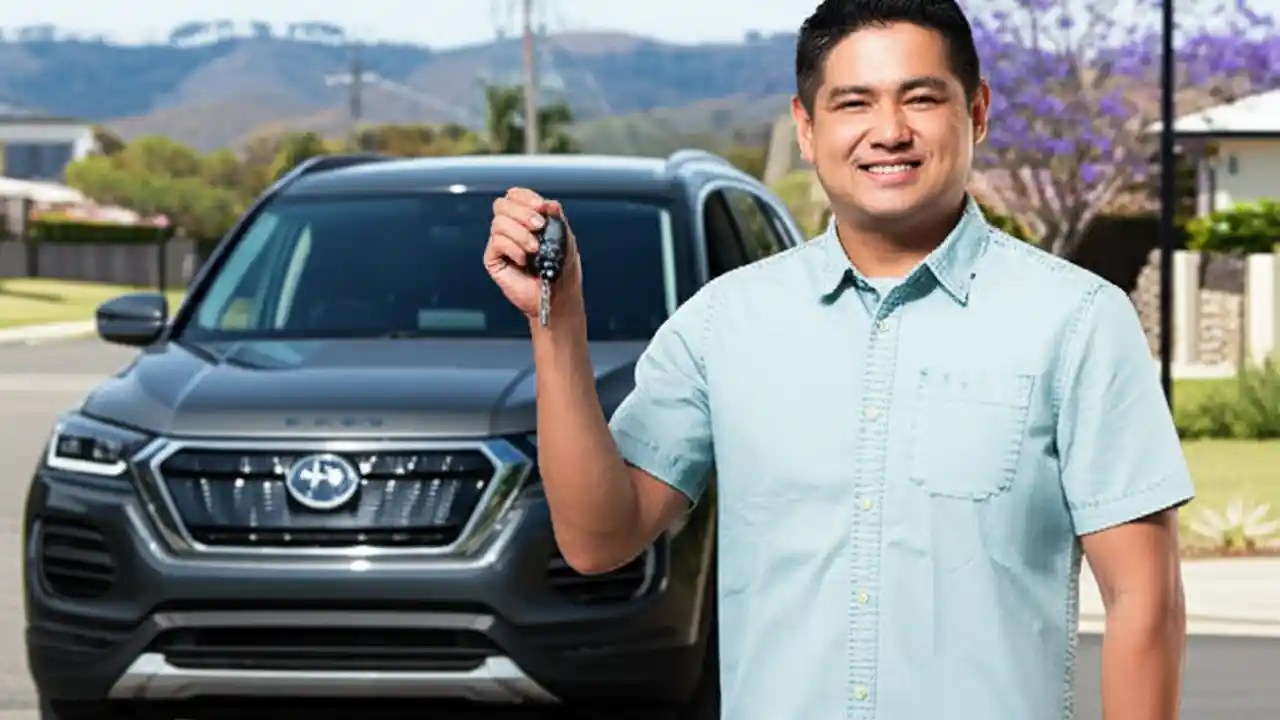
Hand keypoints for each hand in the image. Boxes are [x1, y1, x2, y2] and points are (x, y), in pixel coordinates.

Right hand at [485, 187, 581, 320]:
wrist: (558, 296)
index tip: (540, 207)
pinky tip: (524, 260)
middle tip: (539, 226)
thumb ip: (556, 218)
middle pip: (502, 205)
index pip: (515, 196)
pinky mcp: (493, 258)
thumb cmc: (562, 269)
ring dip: (520, 233)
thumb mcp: (564, 238)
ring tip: (535, 249)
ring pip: (498, 223)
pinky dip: (513, 248)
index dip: (525, 197)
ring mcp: (501, 243)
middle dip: (522, 212)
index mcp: (526, 219)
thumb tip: (549, 203)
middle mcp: (511, 228)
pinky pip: (496, 242)